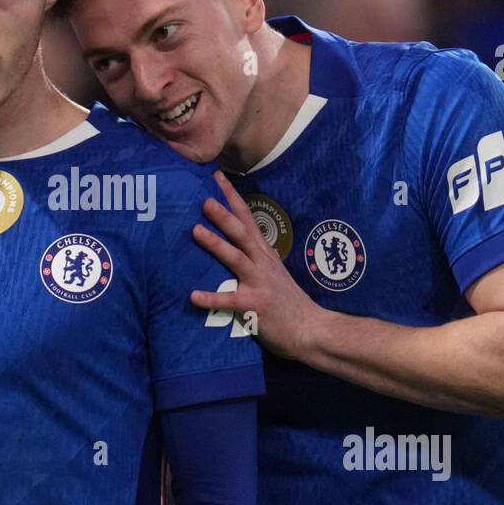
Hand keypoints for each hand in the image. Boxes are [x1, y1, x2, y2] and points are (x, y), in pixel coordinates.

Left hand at [189, 170, 325, 361]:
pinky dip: (211, 298)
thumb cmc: (287, 301)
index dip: (232, 196)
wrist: (310, 328)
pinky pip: (229, 300)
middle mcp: (262, 263)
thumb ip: (254, 256)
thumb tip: (233, 241)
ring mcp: (259, 282)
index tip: (217, 176)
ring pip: (236, 258)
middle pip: (242, 233)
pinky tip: (193, 296)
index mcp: (264, 253)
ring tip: (195, 231)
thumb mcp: (272, 271)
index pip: (247, 218)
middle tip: (203, 199)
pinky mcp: (254, 305)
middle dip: (223, 215)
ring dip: (216, 243)